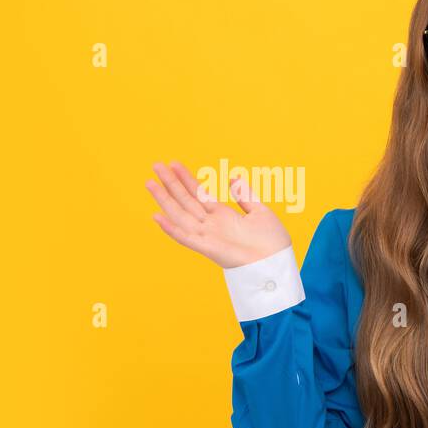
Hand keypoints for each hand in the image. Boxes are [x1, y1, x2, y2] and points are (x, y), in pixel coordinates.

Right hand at [145, 161, 291, 268]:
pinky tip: (157, 217)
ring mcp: (208, 236)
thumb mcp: (260, 211)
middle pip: (185, 200)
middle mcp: (212, 225)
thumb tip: (233, 177)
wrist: (278, 264)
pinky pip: (186, 238)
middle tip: (156, 165)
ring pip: (180, 214)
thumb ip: (245, 195)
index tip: (173, 164)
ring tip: (150, 183)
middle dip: (170, 183)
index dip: (186, 178)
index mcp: (223, 216)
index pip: (199, 193)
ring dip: (164, 199)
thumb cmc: (273, 243)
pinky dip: (171, 229)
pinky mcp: (209, 249)